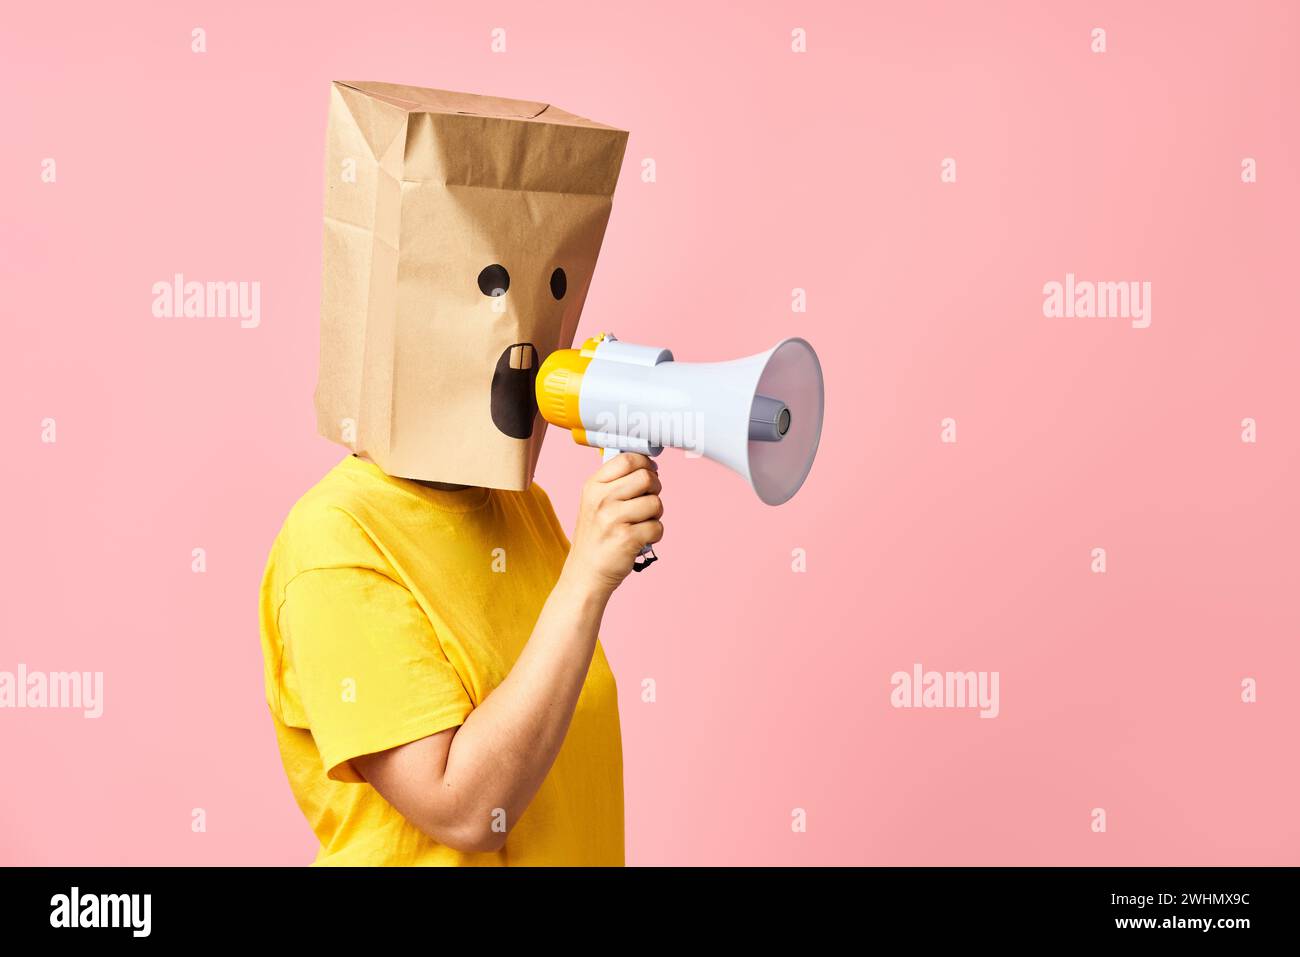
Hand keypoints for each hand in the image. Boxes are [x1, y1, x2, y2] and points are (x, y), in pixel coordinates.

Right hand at [562, 452, 664, 594]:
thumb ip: (615, 483)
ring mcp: (613, 519)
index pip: (627, 459)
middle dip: (655, 489)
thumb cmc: (596, 537)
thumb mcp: (594, 503)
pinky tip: (640, 540)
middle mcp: (601, 499)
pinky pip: (658, 527)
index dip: (645, 464)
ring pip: (656, 503)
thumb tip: (648, 466)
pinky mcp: (627, 538)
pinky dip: (655, 535)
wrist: (585, 574)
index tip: (649, 472)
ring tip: (641, 524)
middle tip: (648, 501)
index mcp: (593, 486)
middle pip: (646, 478)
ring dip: (655, 515)